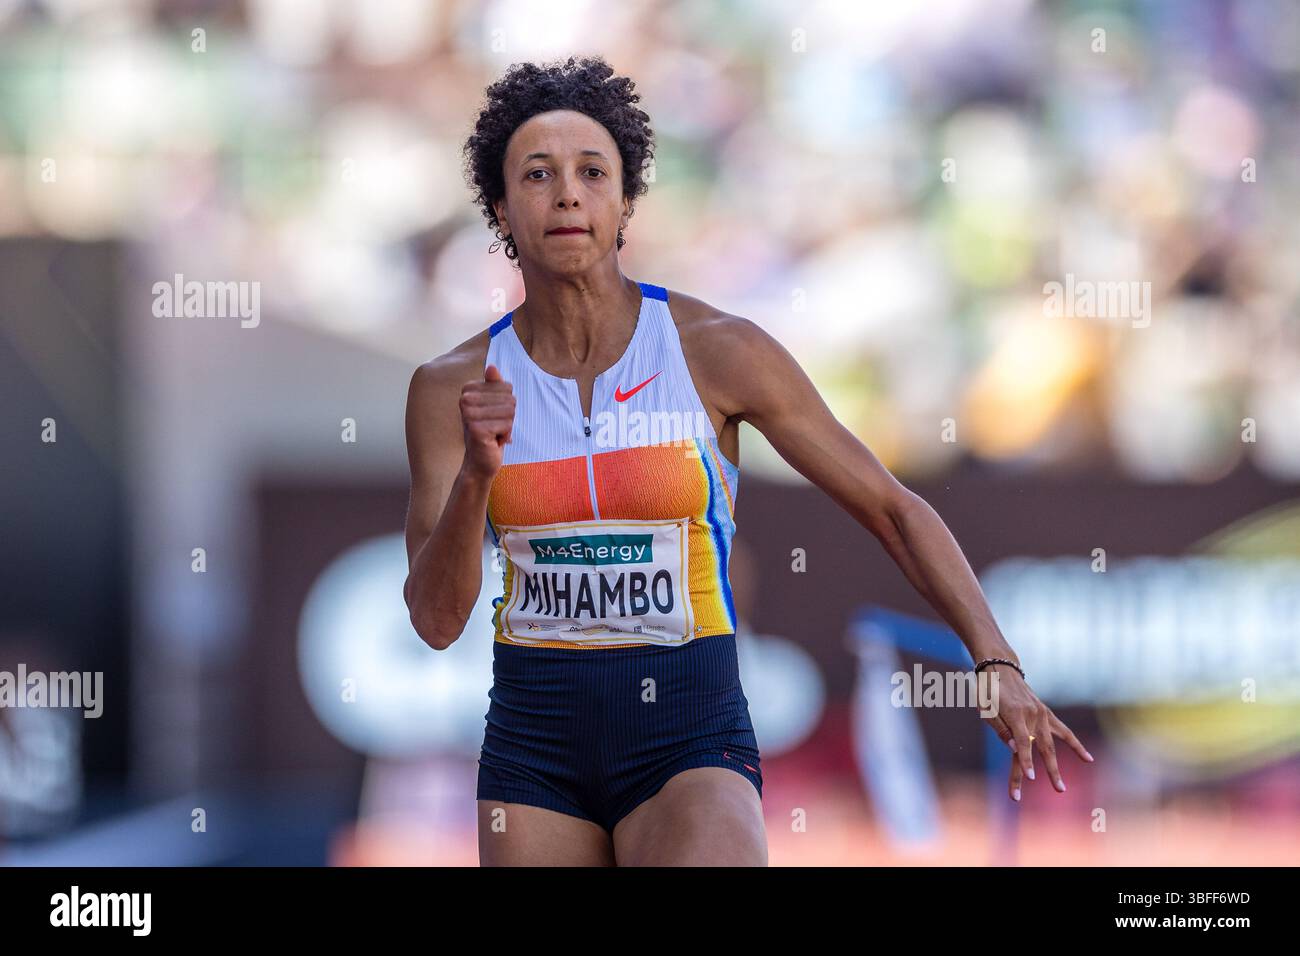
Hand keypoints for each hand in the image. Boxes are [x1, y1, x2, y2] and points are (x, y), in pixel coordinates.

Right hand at [460, 364, 514, 478]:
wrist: (479, 462)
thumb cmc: (489, 432)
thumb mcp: (494, 406)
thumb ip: (494, 386)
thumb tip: (491, 367)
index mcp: (468, 390)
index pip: (507, 387)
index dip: (506, 405)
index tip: (493, 416)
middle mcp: (465, 399)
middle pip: (510, 399)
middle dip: (508, 417)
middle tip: (494, 428)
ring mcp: (469, 414)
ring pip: (510, 412)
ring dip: (507, 427)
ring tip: (493, 434)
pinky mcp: (476, 428)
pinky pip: (507, 425)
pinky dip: (505, 436)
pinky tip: (493, 441)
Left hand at [980, 664, 1093, 801]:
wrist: (1000, 669)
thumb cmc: (988, 691)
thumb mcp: (985, 709)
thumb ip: (1001, 730)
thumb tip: (1014, 750)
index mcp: (1015, 714)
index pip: (1022, 742)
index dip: (1025, 760)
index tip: (1030, 778)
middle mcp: (1032, 715)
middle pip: (1040, 748)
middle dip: (1045, 771)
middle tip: (1054, 791)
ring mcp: (1042, 714)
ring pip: (1051, 745)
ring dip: (1055, 768)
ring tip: (1061, 789)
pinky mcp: (1047, 713)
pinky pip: (1064, 732)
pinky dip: (1076, 745)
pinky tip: (1088, 759)